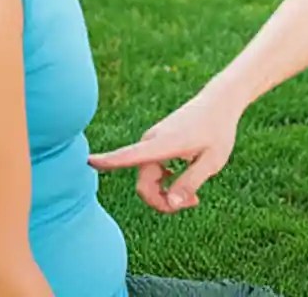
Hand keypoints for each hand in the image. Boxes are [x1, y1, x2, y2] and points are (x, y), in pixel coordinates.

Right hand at [88, 89, 241, 212]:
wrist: (220, 103)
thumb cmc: (218, 131)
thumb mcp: (212, 162)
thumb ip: (190, 183)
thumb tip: (169, 204)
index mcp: (163, 144)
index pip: (130, 156)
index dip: (108, 161)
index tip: (87, 161)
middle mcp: (151, 142)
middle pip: (144, 183)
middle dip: (163, 201)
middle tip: (193, 203)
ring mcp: (152, 142)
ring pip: (148, 179)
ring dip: (165, 193)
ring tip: (193, 197)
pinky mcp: (156, 143)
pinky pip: (151, 170)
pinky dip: (165, 182)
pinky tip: (182, 183)